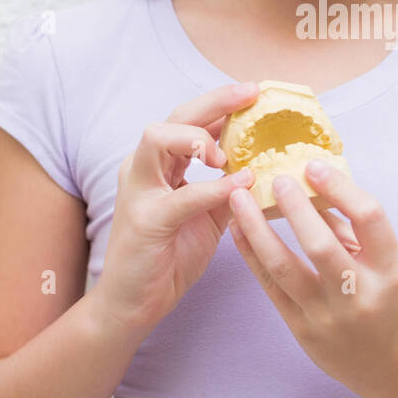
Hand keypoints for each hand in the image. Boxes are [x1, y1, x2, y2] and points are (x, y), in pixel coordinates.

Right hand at [97, 81, 260, 335]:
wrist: (133, 305)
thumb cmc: (168, 259)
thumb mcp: (208, 217)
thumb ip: (227, 189)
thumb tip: (264, 167)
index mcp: (158, 166)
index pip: (189, 119)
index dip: (221, 103)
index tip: (255, 92)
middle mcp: (143, 170)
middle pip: (174, 116)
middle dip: (214, 101)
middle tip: (250, 93)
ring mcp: (139, 192)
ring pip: (158, 139)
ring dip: (197, 136)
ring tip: (230, 152)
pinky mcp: (144, 221)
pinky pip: (180, 195)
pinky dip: (213, 187)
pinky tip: (240, 184)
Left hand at [227, 158, 397, 397]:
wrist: (396, 368)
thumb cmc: (392, 306)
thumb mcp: (385, 266)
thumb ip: (352, 231)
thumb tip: (313, 188)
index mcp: (389, 272)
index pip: (369, 219)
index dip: (341, 188)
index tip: (315, 167)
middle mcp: (359, 296)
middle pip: (321, 245)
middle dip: (294, 207)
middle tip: (275, 178)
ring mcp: (328, 317)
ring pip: (285, 267)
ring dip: (257, 229)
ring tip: (239, 200)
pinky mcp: (303, 331)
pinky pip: (271, 287)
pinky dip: (252, 255)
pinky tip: (238, 230)